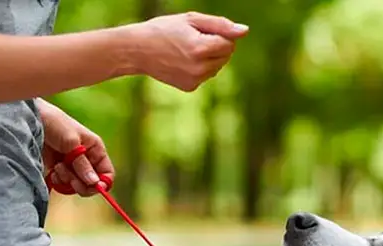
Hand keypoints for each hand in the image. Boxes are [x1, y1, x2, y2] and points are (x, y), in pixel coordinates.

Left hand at [37, 99, 114, 196]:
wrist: (32, 120)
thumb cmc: (55, 124)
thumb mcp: (71, 143)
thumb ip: (83, 165)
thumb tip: (95, 183)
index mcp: (95, 150)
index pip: (107, 173)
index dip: (102, 183)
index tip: (92, 187)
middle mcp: (86, 159)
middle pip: (92, 183)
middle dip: (81, 183)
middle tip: (72, 181)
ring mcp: (72, 165)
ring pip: (77, 184)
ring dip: (67, 180)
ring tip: (58, 167)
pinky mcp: (59, 169)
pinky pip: (63, 184)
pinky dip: (58, 181)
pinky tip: (53, 172)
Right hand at [131, 12, 248, 91]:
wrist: (137, 50)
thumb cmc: (164, 29)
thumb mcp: (191, 20)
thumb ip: (221, 25)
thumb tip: (245, 31)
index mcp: (201, 49)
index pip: (230, 44)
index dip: (219, 34)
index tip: (201, 31)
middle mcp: (200, 68)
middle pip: (226, 56)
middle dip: (216, 46)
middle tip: (192, 39)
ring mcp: (195, 80)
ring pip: (218, 67)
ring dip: (209, 58)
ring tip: (187, 50)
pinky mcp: (190, 87)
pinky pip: (206, 75)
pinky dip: (200, 68)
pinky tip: (183, 62)